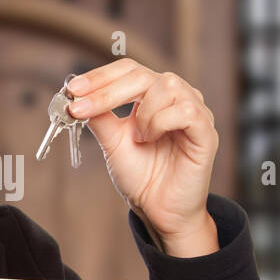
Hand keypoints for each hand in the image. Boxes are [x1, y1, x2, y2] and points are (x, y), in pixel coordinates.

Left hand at [65, 59, 219, 257]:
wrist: (158, 209)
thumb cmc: (141, 175)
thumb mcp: (112, 142)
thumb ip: (100, 117)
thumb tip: (77, 95)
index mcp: (154, 95)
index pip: (128, 71)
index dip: (100, 76)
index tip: (73, 89)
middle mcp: (176, 97)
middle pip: (143, 74)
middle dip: (107, 90)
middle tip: (81, 107)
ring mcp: (194, 112)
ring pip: (167, 86)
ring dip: (142, 112)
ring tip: (138, 138)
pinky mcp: (206, 132)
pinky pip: (186, 110)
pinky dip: (161, 122)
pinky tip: (151, 139)